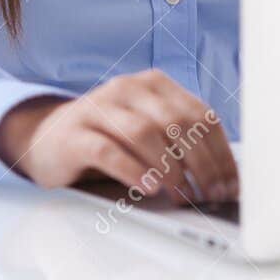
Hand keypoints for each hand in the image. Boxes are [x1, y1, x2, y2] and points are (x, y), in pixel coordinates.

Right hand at [0, 71, 237, 203]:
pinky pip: (109, 151)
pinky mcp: (75, 133)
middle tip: (211, 194)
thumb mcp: (149, 136)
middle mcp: (129, 88)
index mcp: (155, 85)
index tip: (231, 185)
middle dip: (201, 164)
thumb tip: (223, 180)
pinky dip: (133, 170)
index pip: (201, 115)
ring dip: (170, 169)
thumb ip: (181, 146)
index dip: (220, 153)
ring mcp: (99, 107)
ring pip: (145, 133)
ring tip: (182, 195)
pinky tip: (149, 187)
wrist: (48, 140)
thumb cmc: (109, 141)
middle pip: (177, 123)